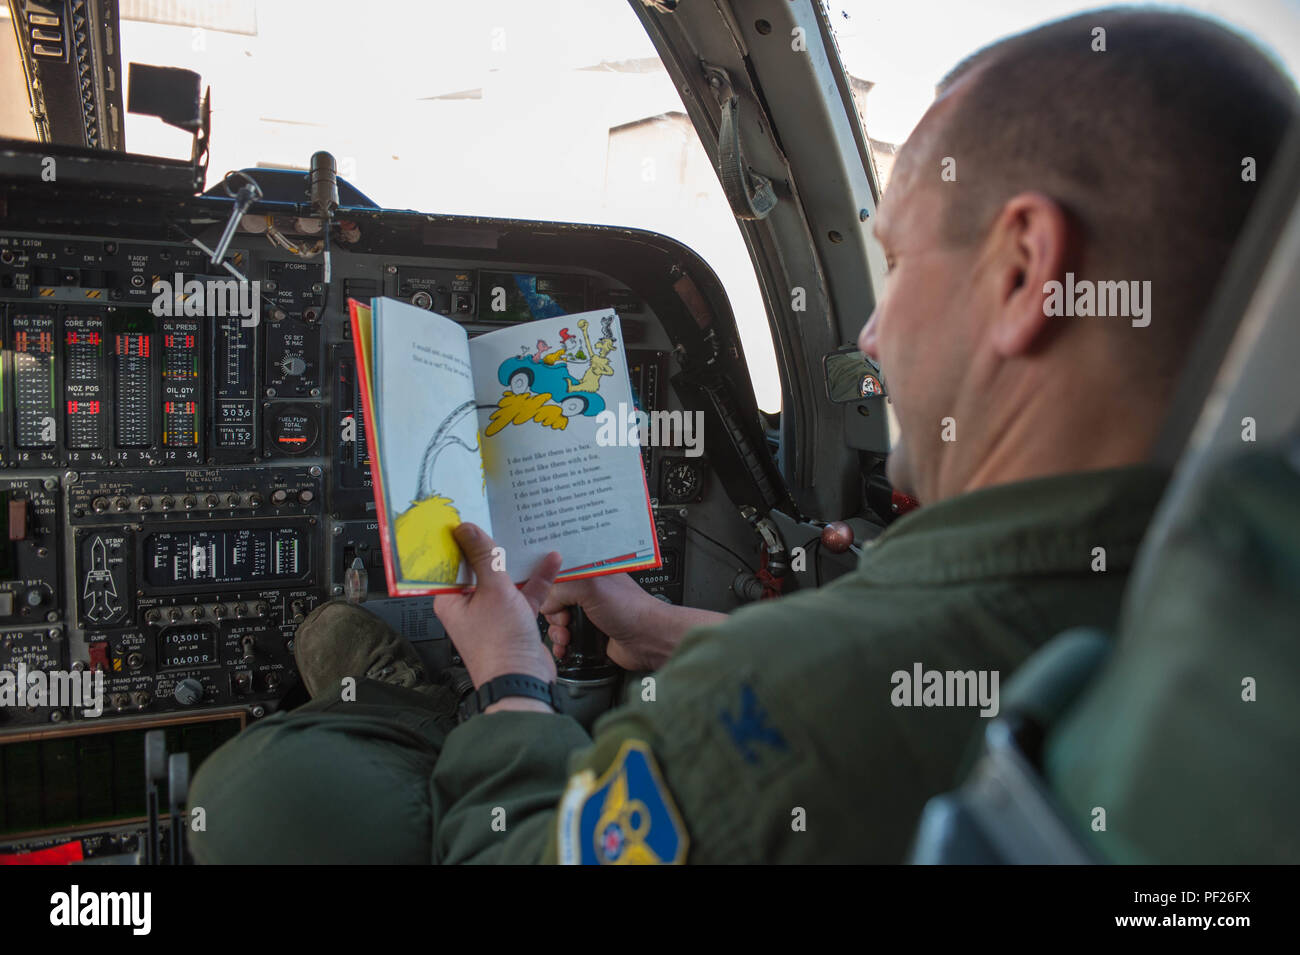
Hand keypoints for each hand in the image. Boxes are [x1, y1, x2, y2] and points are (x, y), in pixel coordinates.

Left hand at [433, 524, 561, 697]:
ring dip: (518, 563)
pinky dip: (536, 580)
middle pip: (478, 568)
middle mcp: (468, 605)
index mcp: (451, 599)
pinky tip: (550, 563)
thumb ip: (483, 557)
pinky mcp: (513, 620)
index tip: (468, 517)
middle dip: (492, 547)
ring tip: (529, 538)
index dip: (459, 539)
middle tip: (501, 520)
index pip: (450, 561)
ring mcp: (492, 613)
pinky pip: (523, 593)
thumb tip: (467, 530)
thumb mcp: (493, 591)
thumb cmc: (499, 646)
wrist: (522, 682)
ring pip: (503, 580)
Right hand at [539, 573, 668, 670]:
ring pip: (556, 622)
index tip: (550, 598)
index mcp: (588, 571)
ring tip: (568, 637)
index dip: (548, 587)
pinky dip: (561, 645)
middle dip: (554, 614)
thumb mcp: (591, 586)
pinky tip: (566, 648)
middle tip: (565, 620)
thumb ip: (562, 587)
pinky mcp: (588, 633)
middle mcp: (587, 590)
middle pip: (552, 600)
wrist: (648, 640)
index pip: (556, 574)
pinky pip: (565, 639)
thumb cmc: (631, 610)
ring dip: (557, 633)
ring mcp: (587, 613)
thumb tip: (546, 601)